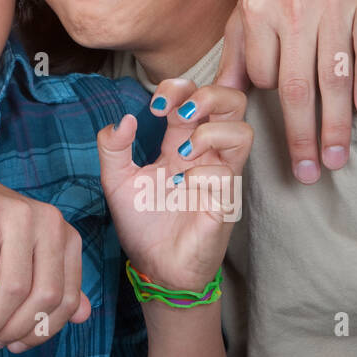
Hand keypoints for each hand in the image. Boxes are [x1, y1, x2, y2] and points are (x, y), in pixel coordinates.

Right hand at [0, 147, 90, 353]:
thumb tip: (83, 316)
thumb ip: (49, 285)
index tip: (15, 346)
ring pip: (13, 285)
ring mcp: (18, 211)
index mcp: (63, 235)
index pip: (65, 298)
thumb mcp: (17, 260)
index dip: (41, 330)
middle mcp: (48, 220)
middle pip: (42, 295)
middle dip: (13, 329)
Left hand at [98, 80, 251, 292]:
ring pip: (243, 133)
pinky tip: (181, 186)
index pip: (197, 96)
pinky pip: (227, 176)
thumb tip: (125, 118)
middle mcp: (206, 155)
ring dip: (211, 132)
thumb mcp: (116, 180)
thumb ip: (112, 147)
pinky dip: (202, 174)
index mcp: (182, 143)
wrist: (154, 268)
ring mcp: (219, 178)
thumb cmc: (142, 223)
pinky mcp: (224, 205)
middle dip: (210, 95)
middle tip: (180, 114)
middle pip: (234, 102)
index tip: (154, 105)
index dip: (180, 88)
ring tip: (182, 151)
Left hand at [215, 0, 356, 182]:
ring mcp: (335, 3)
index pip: (261, 74)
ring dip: (336, 123)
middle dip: (301, 134)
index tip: (276, 132)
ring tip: (335, 159)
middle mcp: (294, 7)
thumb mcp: (249, 2)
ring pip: (335, 75)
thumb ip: (238, 49)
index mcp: (257, 9)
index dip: (267, 103)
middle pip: (297, 84)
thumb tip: (220, 97)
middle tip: (307, 174)